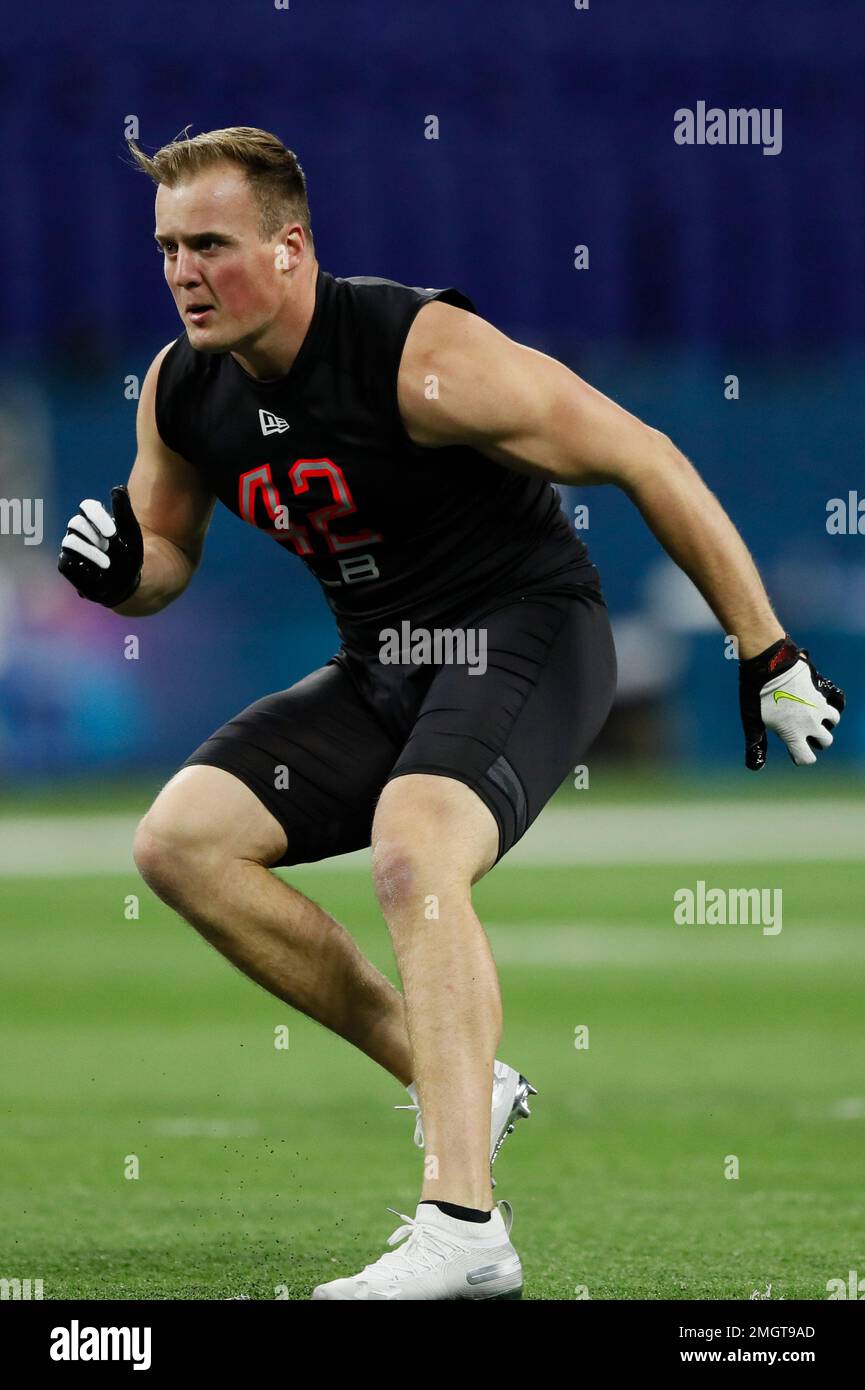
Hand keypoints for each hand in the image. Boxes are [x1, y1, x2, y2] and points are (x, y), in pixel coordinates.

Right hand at [58, 486, 143, 607]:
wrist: (128, 582)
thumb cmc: (129, 553)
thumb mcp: (131, 533)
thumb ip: (124, 510)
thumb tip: (118, 487)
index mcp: (94, 519)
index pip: (87, 506)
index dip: (97, 516)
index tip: (113, 532)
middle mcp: (79, 530)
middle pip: (76, 523)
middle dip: (95, 536)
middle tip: (111, 547)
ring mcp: (71, 548)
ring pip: (69, 542)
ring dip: (90, 553)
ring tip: (107, 564)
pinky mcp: (67, 565)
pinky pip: (65, 563)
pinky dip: (82, 568)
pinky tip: (98, 574)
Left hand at [739, 635, 844, 769]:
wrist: (769, 665)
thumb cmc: (757, 694)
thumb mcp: (752, 721)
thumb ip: (757, 744)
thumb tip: (756, 767)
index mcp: (794, 734)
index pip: (807, 758)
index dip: (801, 756)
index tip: (793, 748)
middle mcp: (811, 723)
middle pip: (825, 741)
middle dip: (816, 740)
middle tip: (802, 731)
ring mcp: (818, 706)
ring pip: (833, 721)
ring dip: (825, 722)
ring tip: (810, 715)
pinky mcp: (822, 691)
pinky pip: (836, 702)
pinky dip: (831, 704)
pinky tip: (817, 701)